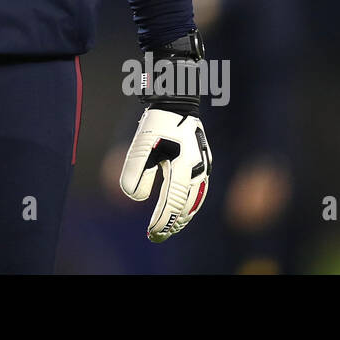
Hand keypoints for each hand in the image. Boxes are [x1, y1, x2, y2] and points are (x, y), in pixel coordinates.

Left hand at [119, 106, 212, 241]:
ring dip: (182, 217)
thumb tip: (139, 198)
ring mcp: (203, 166)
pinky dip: (189, 205)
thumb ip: (136, 172)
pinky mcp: (203, 163)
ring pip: (195, 201)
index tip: (151, 232)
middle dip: (172, 223)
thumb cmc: (156, 124)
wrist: (176, 103)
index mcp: (183, 165)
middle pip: (187, 206)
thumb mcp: (140, 146)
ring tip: (169, 228)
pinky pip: (199, 191)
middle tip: (157, 236)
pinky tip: (180, 211)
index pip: (173, 202)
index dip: (163, 220)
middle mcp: (198, 169)